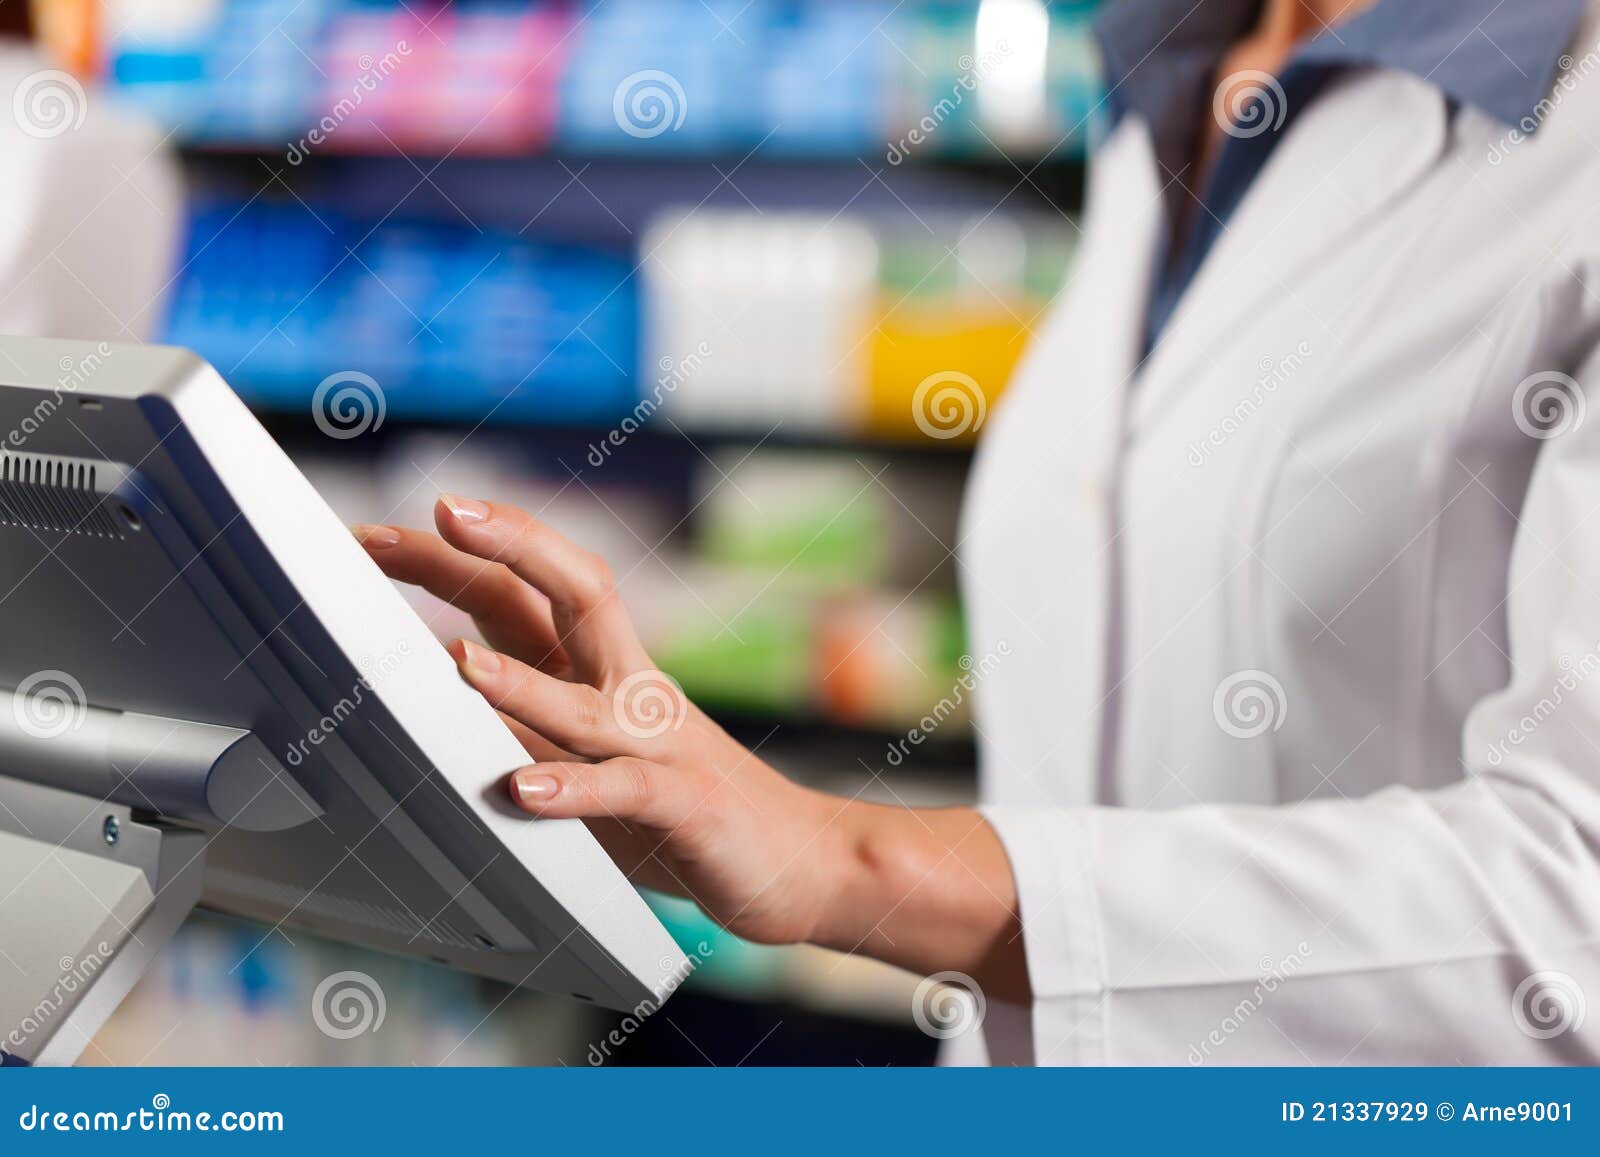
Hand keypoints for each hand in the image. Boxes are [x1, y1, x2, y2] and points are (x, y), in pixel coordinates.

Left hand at [354, 495, 1026, 995]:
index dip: (459, 555)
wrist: (805, 860)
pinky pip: (626, 790)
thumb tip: (433, 693)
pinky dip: (574, 788)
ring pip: (588, 700)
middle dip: (510, 545)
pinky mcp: (686, 804)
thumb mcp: (596, 757)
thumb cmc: (687, 813)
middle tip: (440, 512)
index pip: (529, 589)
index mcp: (608, 672)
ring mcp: (663, 743)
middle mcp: (634, 690)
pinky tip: (524, 790)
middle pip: (579, 592)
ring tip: (458, 667)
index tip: (378, 535)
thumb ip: (531, 720)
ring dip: (522, 682)